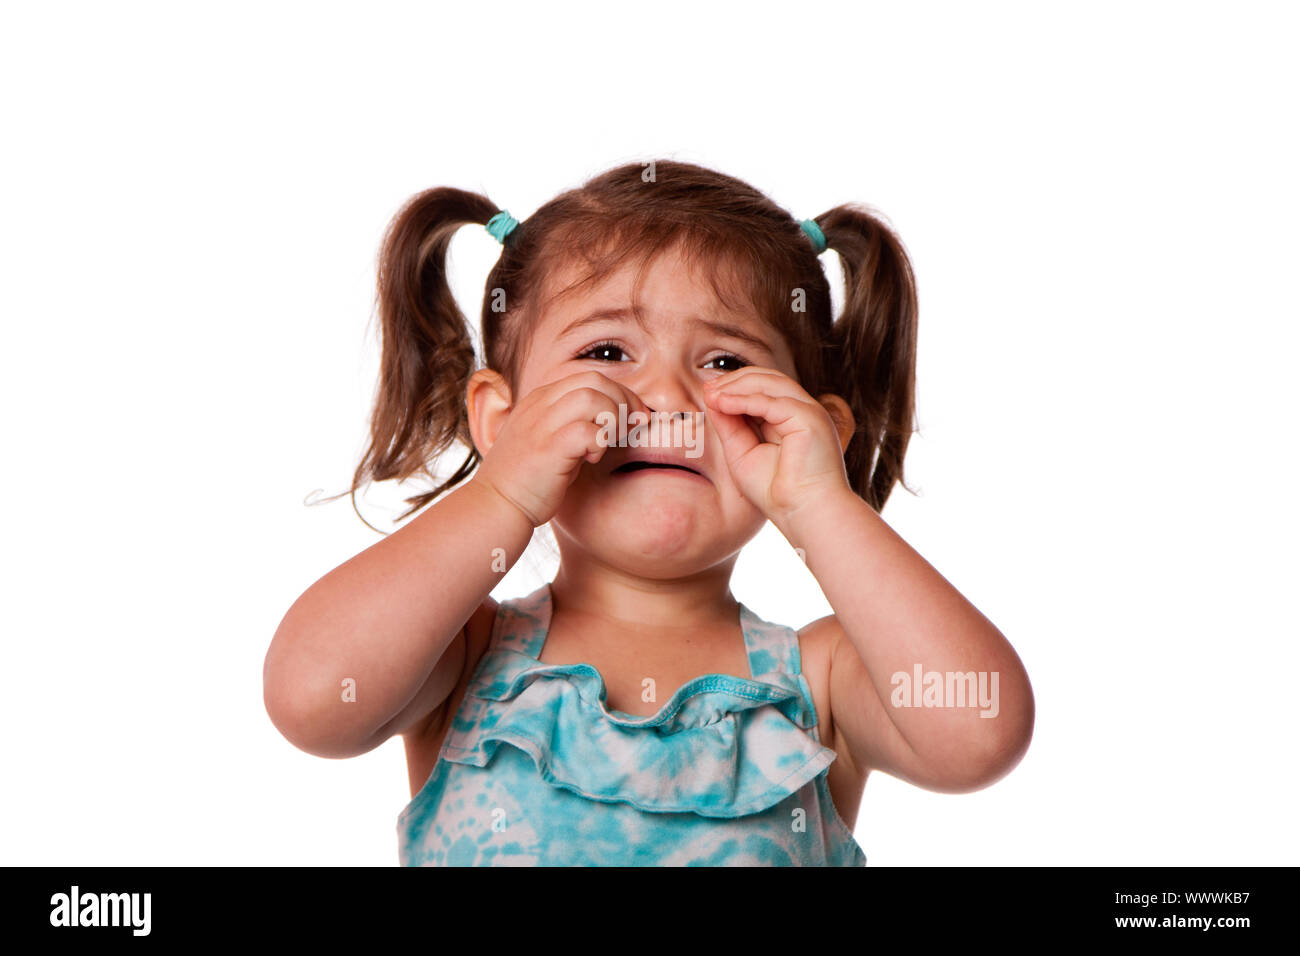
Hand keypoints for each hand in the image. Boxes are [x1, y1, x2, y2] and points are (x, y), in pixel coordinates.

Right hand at [471, 370, 652, 527]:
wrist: (495, 507)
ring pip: (592, 397)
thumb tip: (613, 423)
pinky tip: (593, 459)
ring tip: (611, 441)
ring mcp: (542, 425)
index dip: (619, 393)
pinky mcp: (548, 449)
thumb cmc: (527, 481)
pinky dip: (599, 441)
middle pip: (594, 380)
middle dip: (623, 400)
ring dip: (612, 418)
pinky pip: (587, 430)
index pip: (589, 377)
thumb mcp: (550, 443)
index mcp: (540, 400)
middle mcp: (540, 406)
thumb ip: (575, 427)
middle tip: (635, 425)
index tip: (634, 416)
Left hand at [702, 367, 852, 527]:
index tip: (708, 392)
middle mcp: (802, 410)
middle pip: (767, 380)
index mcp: (790, 418)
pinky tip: (723, 403)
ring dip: (737, 386)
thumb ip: (730, 426)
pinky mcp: (810, 417)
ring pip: (770, 383)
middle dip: (734, 381)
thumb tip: (713, 399)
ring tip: (712, 394)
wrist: (804, 513)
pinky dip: (744, 399)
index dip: (735, 386)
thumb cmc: (777, 492)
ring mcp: (809, 412)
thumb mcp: (742, 453)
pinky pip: (771, 401)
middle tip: (707, 388)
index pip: (762, 389)